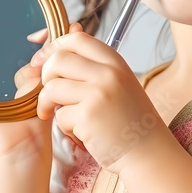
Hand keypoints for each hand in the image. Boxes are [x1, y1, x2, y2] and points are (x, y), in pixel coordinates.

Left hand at [33, 23, 171, 173]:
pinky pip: (60, 115)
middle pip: (58, 59)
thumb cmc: (131, 122)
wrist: (149, 153)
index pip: (76, 39)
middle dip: (45, 77)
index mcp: (115, 62)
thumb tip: (56, 54)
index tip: (42, 61)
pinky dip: (65, 127)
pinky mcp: (88, 116)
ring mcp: (99, 93)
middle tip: (49, 94)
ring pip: (52, 88)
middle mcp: (108, 73)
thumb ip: (94, 68)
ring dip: (49, 105)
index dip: (53, 47)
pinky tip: (83, 134)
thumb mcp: (119, 84)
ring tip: (62, 116)